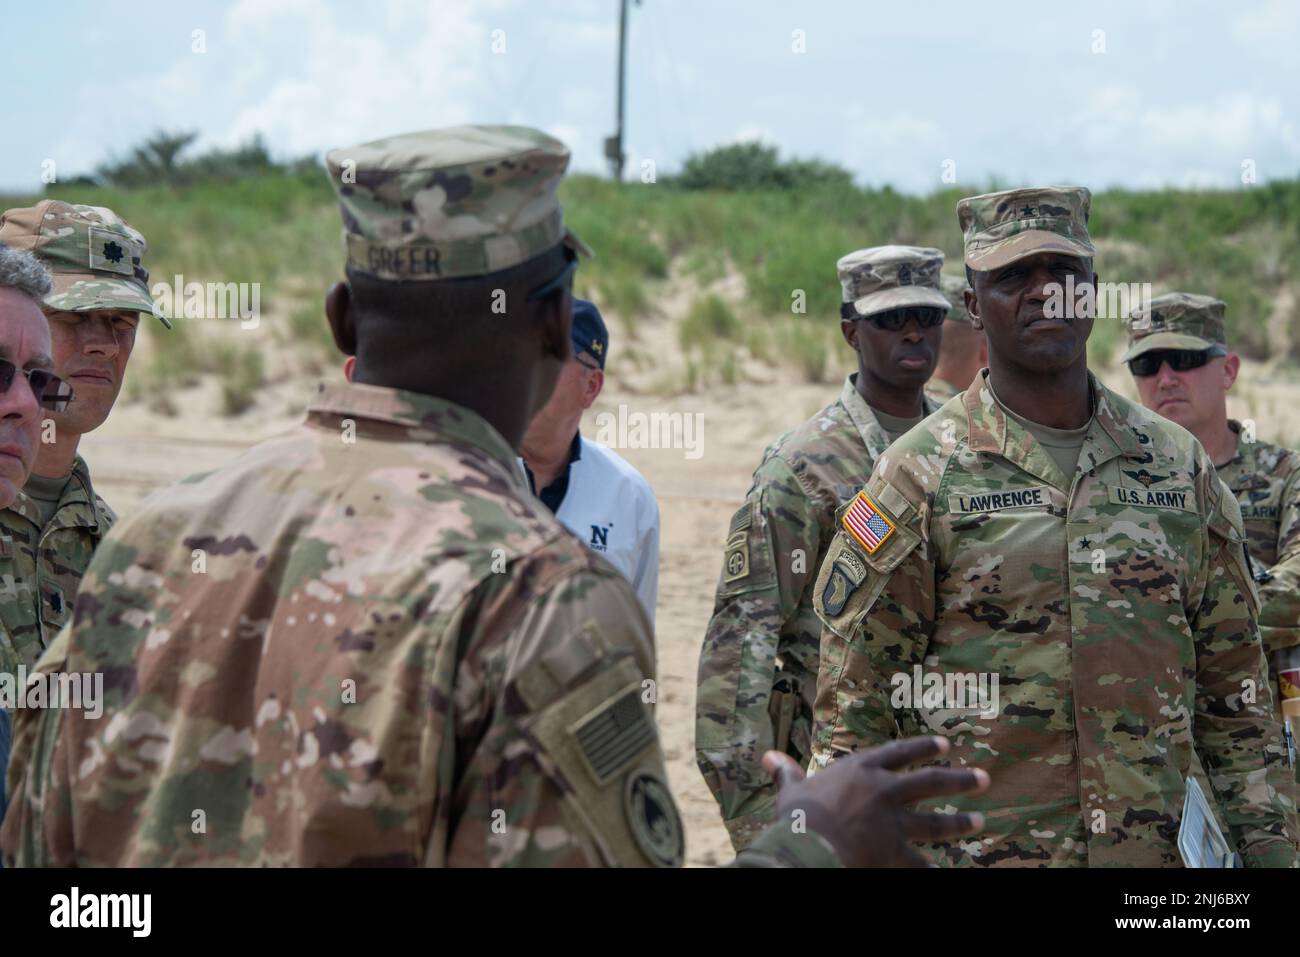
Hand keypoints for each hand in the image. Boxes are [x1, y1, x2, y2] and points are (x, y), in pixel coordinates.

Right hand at [762, 736, 988, 866]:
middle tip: (983, 778)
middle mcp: (885, 791)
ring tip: (980, 821)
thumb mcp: (792, 789)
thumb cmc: (798, 815)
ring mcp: (893, 822)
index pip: (899, 753)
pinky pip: (918, 864)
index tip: (944, 745)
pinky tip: (945, 873)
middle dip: (959, 780)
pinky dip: (931, 870)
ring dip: (959, 822)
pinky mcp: (894, 852)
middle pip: (930, 782)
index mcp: (861, 770)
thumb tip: (769, 757)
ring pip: (935, 821)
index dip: (922, 747)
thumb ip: (787, 772)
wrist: (809, 846)